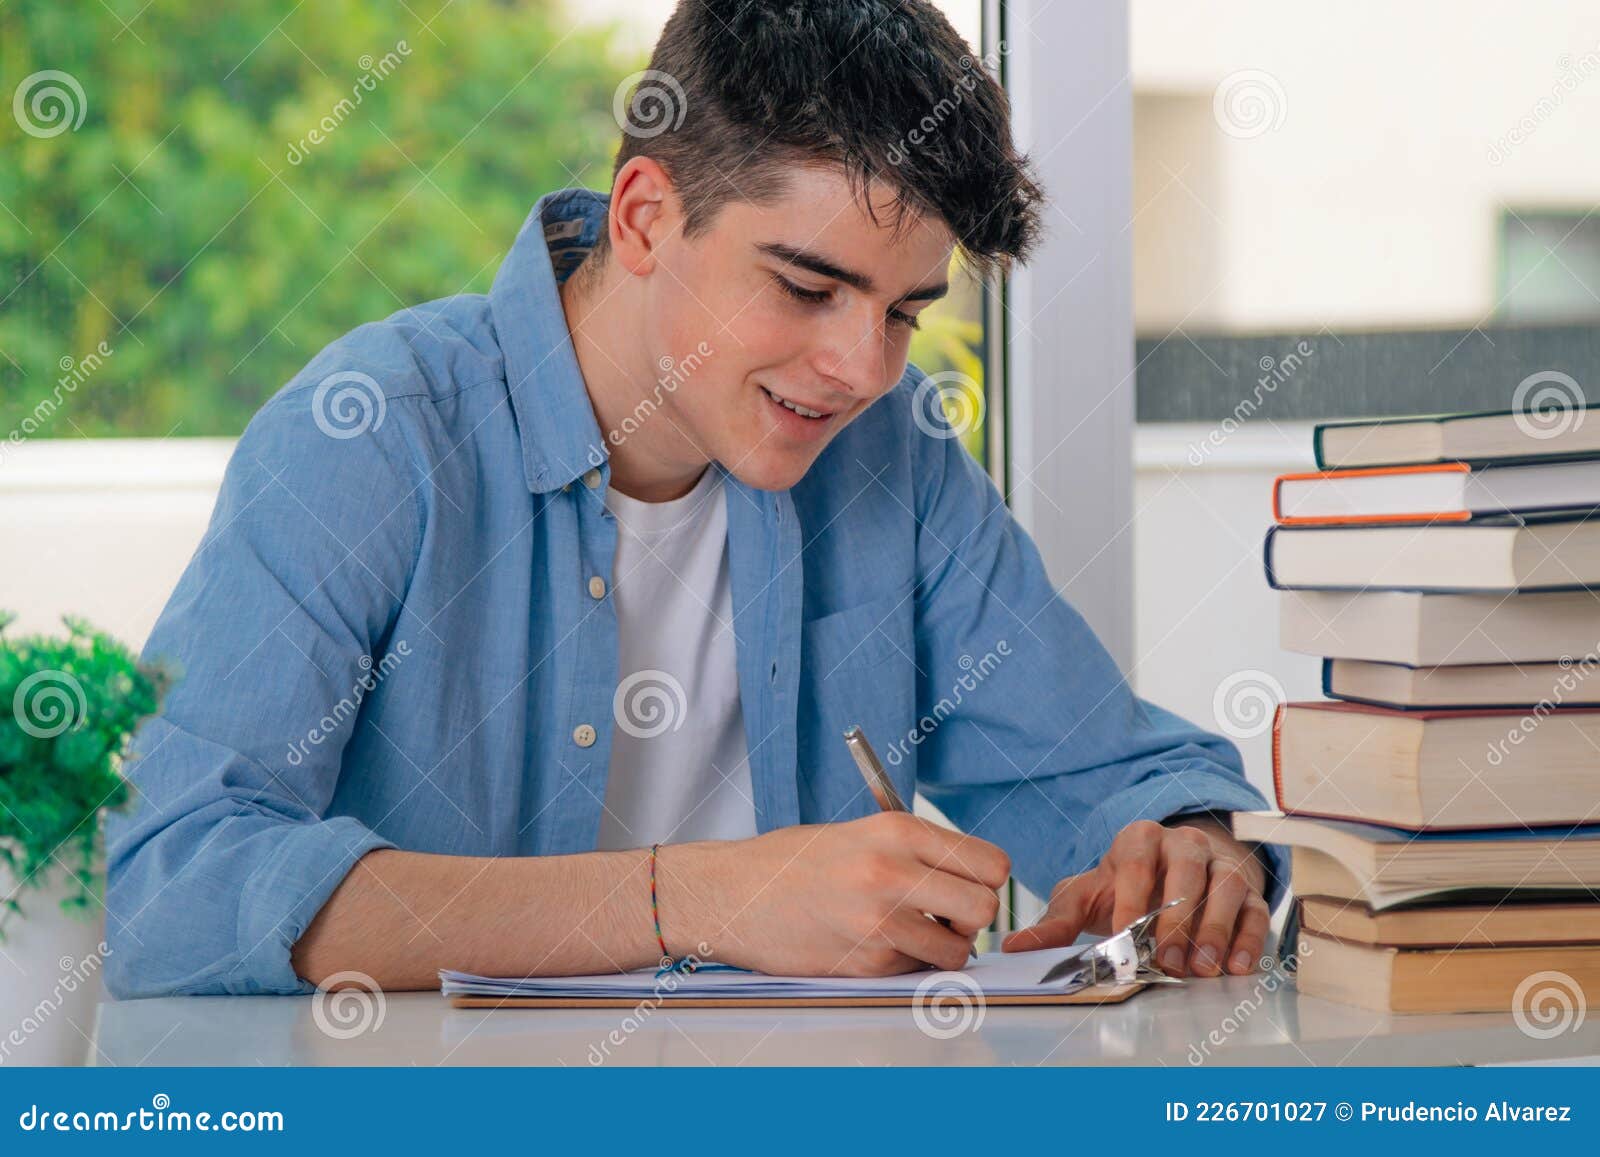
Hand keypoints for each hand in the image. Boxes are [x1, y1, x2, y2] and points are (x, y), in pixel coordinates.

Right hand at [667, 812, 1009, 976]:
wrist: (731, 893)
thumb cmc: (793, 862)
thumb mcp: (861, 833)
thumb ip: (917, 853)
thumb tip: (972, 882)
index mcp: (898, 830)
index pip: (990, 863)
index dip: (985, 881)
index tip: (966, 887)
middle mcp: (895, 872)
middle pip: (986, 908)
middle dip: (972, 920)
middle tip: (945, 917)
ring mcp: (880, 922)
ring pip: (958, 951)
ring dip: (942, 949)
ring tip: (908, 934)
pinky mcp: (865, 963)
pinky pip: (915, 972)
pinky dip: (904, 966)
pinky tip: (870, 946)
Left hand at [1000, 816, 1269, 976]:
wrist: (1172, 876)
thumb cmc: (1124, 888)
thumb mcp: (1086, 897)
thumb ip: (1055, 921)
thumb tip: (1014, 947)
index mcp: (1139, 839)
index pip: (1137, 863)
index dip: (1133, 900)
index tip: (1126, 936)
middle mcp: (1184, 845)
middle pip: (1187, 873)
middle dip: (1177, 919)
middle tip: (1167, 962)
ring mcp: (1220, 865)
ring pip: (1226, 887)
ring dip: (1215, 930)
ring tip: (1202, 969)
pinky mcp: (1250, 891)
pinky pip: (1256, 910)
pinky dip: (1249, 938)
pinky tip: (1236, 966)